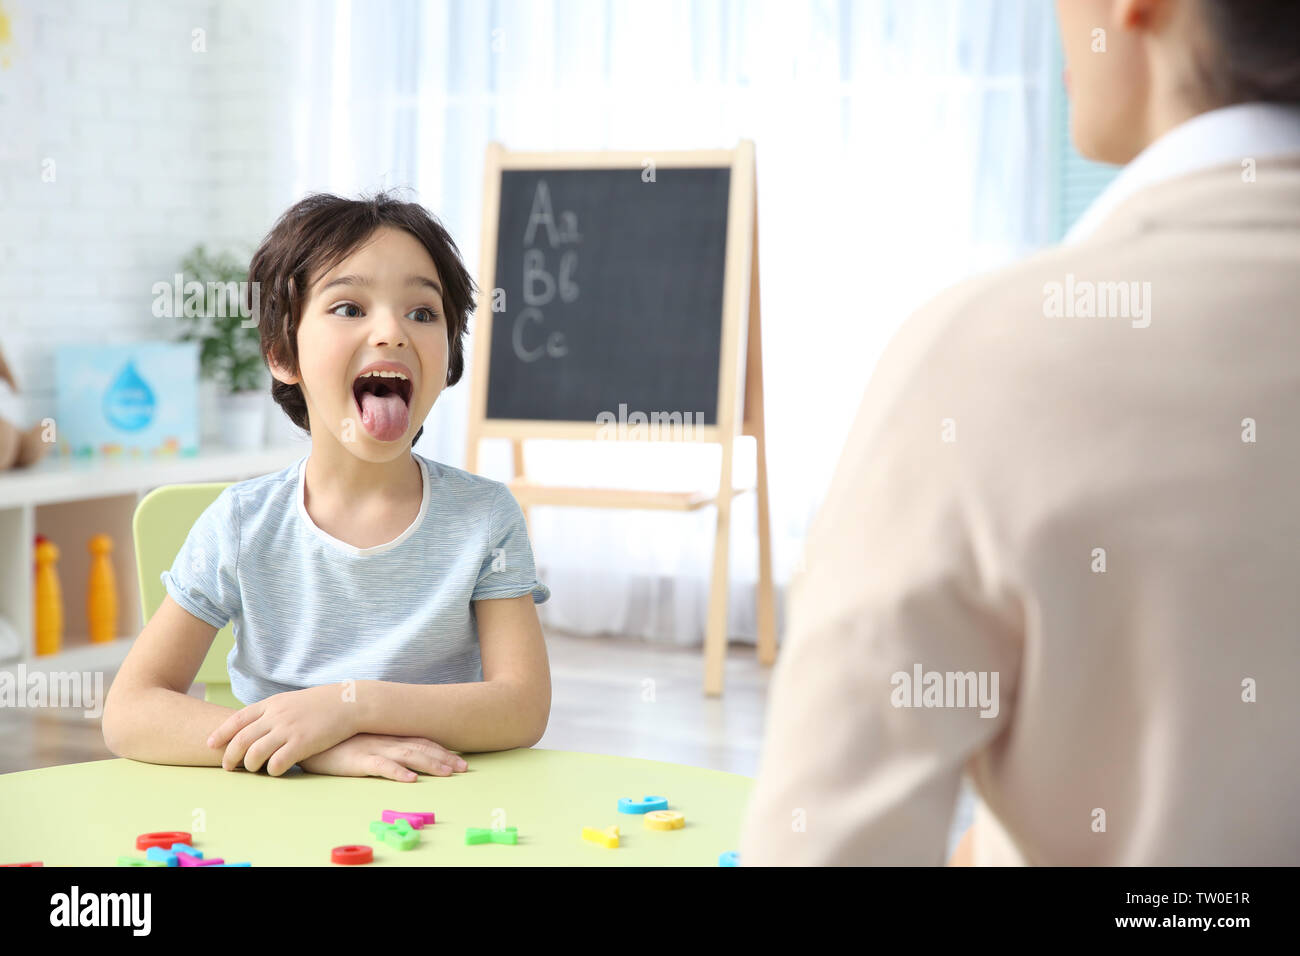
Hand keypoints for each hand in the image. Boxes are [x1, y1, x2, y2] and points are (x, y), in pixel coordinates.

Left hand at [207, 684, 358, 775]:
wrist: (349, 702)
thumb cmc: (321, 704)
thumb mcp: (292, 700)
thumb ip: (272, 712)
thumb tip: (254, 726)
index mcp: (272, 704)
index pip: (237, 719)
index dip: (221, 733)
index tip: (210, 744)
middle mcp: (276, 716)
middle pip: (241, 740)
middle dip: (230, 756)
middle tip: (227, 767)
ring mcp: (288, 730)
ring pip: (255, 754)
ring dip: (250, 766)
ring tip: (253, 770)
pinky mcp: (302, 744)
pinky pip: (276, 764)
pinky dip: (272, 771)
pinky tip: (275, 772)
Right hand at [298, 734, 468, 781]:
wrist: (307, 734)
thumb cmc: (335, 738)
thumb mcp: (363, 737)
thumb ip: (381, 740)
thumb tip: (400, 749)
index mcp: (387, 734)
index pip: (420, 740)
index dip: (441, 750)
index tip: (459, 759)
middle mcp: (384, 739)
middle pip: (420, 748)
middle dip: (444, 758)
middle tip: (464, 768)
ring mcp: (371, 748)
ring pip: (407, 756)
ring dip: (429, 764)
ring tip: (447, 773)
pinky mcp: (356, 760)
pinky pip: (380, 766)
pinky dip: (397, 772)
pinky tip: (410, 779)